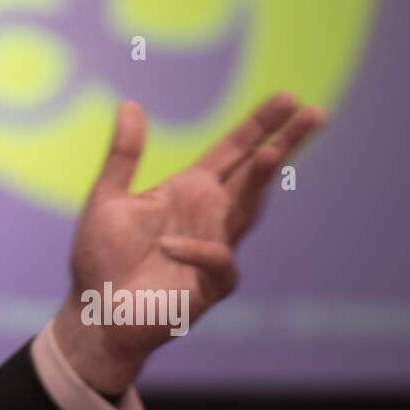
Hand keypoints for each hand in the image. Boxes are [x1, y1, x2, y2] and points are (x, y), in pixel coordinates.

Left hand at [53, 92, 327, 394]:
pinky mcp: (210, 286)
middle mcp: (210, 215)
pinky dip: (200, 251)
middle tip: (314, 112)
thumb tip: (128, 103)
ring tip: (271, 153)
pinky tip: (172, 246)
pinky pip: (219, 262)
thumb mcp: (107, 197)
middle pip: (256, 174)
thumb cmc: (102, 256)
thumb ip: (123, 154)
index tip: (287, 98)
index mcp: (190, 190)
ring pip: (248, 211)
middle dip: (284, 143)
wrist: (95, 311)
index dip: (260, 125)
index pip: (234, 151)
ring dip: (260, 183)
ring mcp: (215, 249)